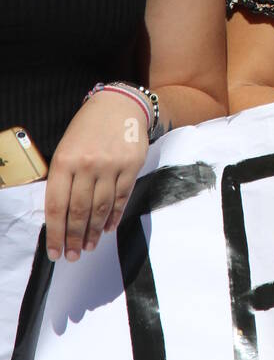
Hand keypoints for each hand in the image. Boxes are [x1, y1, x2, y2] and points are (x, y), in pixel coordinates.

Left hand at [45, 91, 149, 262]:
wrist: (118, 105)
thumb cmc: (87, 129)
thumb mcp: (65, 148)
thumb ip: (63, 179)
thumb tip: (61, 216)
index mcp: (64, 161)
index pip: (57, 206)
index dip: (55, 234)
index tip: (55, 251)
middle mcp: (87, 164)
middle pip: (79, 211)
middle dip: (75, 238)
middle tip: (74, 255)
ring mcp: (111, 166)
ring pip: (101, 208)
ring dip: (95, 232)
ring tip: (90, 246)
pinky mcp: (131, 166)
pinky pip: (122, 198)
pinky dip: (114, 216)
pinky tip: (108, 228)